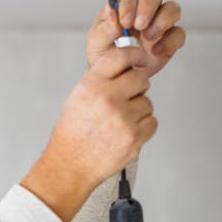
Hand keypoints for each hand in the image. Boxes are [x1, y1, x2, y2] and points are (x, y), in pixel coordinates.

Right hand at [43, 45, 157, 192]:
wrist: (70, 166)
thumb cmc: (73, 134)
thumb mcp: (78, 98)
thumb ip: (101, 79)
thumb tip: (127, 66)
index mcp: (90, 86)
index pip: (121, 56)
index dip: (135, 55)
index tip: (141, 59)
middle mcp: (106, 99)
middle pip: (141, 79)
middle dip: (137, 88)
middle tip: (126, 99)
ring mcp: (122, 119)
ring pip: (147, 103)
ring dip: (138, 111)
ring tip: (119, 122)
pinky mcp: (134, 137)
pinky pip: (152, 122)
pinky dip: (143, 128)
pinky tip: (125, 133)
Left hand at [86, 0, 185, 75]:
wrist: (113, 76)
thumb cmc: (104, 54)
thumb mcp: (97, 42)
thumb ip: (105, 27)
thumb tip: (111, 10)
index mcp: (124, 4)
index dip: (129, 2)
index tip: (124, 21)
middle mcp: (144, 8)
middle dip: (147, 6)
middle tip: (138, 26)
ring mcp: (159, 22)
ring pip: (172, 8)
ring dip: (162, 20)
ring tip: (148, 37)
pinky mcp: (170, 39)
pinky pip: (179, 33)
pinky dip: (170, 42)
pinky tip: (155, 51)